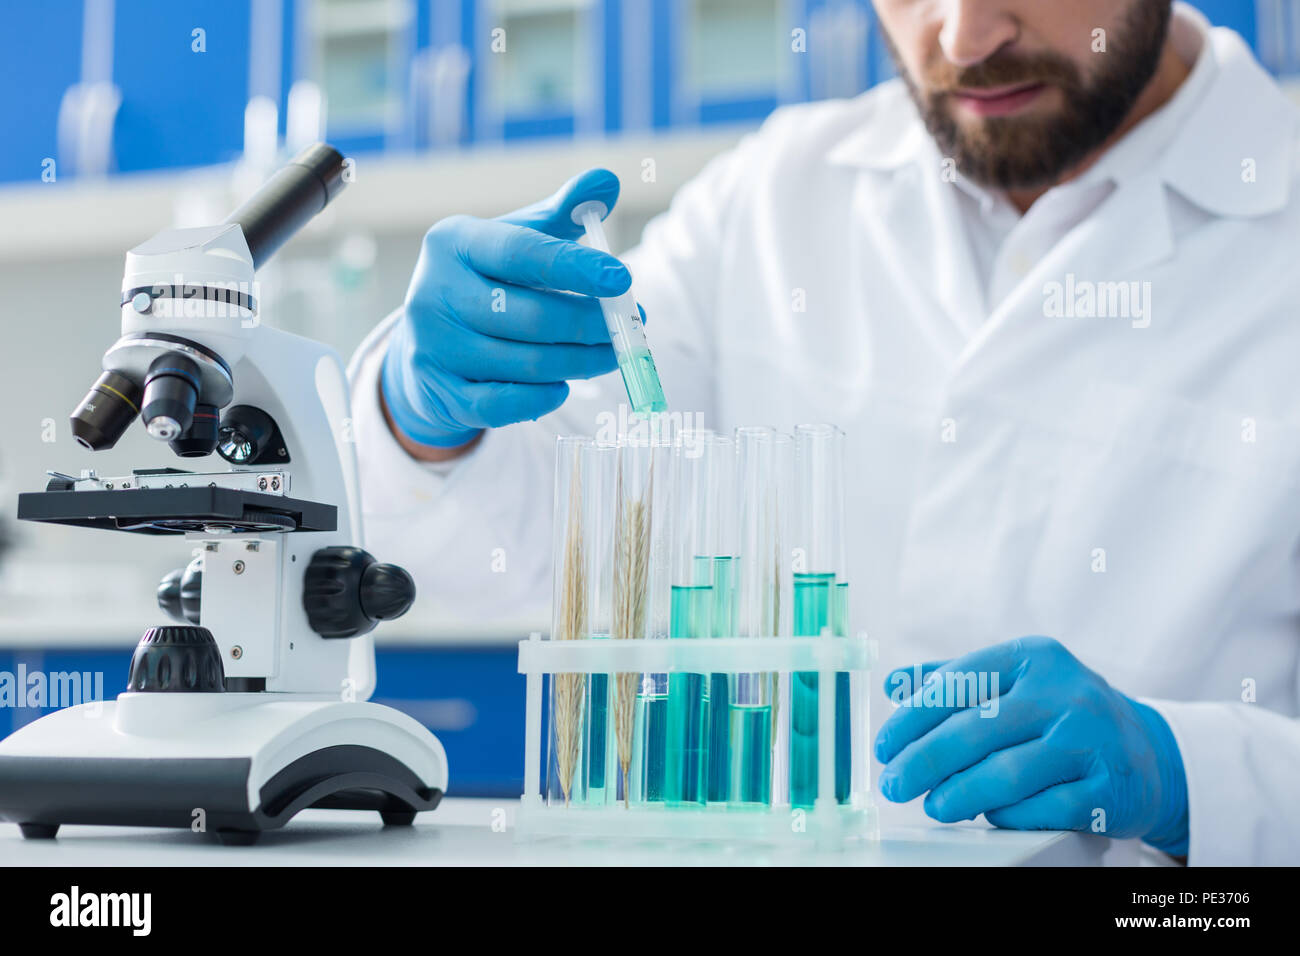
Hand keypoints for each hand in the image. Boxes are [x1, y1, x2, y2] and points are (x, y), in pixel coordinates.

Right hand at [382, 168, 632, 448]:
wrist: (427, 341)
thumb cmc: (485, 282)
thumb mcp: (515, 240)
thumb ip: (560, 215)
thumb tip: (607, 182)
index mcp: (454, 242)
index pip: (522, 253)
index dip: (576, 267)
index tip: (622, 278)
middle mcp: (433, 292)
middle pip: (530, 316)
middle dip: (591, 324)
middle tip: (633, 325)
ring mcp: (432, 346)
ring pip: (525, 364)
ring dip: (580, 362)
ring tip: (614, 353)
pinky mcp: (439, 391)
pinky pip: (502, 405)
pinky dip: (541, 398)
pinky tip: (564, 385)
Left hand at [875, 636, 1188, 853]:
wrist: (1147, 753)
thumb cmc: (1063, 715)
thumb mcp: (1016, 681)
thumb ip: (955, 680)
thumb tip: (894, 683)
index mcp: (1034, 658)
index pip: (958, 683)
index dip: (912, 718)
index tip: (885, 746)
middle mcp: (1066, 693)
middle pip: (976, 730)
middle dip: (923, 761)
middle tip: (894, 784)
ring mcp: (1091, 741)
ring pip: (1007, 773)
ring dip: (960, 794)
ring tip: (934, 806)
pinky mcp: (1109, 790)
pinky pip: (1043, 809)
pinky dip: (1008, 815)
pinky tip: (990, 815)